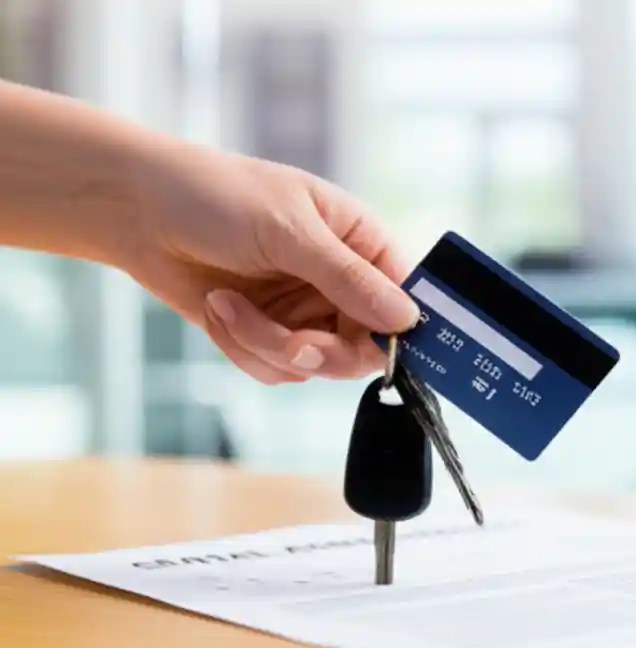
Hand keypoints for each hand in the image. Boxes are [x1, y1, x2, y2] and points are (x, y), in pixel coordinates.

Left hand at [120, 143, 419, 383]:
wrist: (135, 209)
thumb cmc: (215, 195)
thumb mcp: (289, 231)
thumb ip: (348, 279)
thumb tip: (406, 318)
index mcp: (361, 243)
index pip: (405, 299)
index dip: (399, 331)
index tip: (381, 352)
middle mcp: (339, 281)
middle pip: (364, 347)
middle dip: (321, 352)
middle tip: (291, 344)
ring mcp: (303, 310)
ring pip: (314, 365)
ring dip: (267, 345)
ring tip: (228, 305)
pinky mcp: (266, 333)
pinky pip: (275, 370)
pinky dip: (242, 348)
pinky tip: (218, 308)